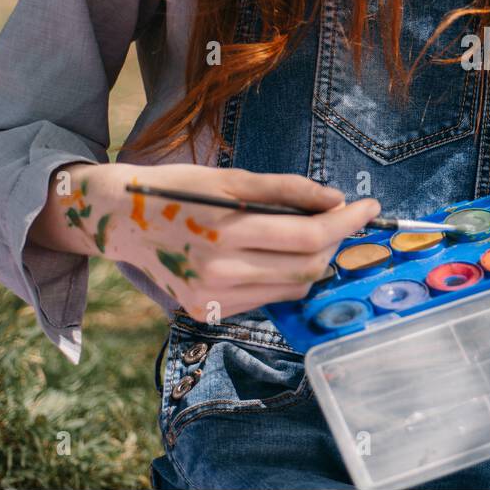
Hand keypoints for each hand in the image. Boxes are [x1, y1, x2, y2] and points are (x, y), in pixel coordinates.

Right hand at [29, 162, 380, 321]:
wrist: (120, 220)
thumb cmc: (179, 190)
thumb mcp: (231, 178)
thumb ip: (287, 190)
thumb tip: (336, 200)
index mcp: (226, 231)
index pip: (309, 235)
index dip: (347, 223)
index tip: (369, 208)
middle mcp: (219, 272)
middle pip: (307, 266)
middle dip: (336, 242)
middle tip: (346, 219)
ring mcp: (212, 298)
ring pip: (292, 287)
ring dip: (314, 261)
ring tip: (314, 234)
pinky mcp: (206, 311)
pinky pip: (266, 298)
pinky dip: (283, 276)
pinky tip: (276, 255)